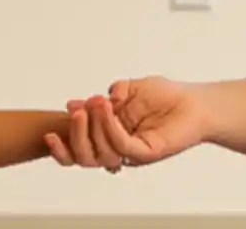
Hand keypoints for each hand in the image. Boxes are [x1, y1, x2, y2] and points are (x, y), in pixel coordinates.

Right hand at [46, 76, 209, 169]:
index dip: (62, 146)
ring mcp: (132, 152)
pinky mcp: (146, 153)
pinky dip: (111, 128)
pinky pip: (122, 146)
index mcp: (110, 135)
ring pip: (99, 154)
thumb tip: (89, 99)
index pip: (79, 150)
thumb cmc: (167, 96)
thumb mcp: (130, 88)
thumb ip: (110, 93)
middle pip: (83, 157)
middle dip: (75, 134)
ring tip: (97, 103)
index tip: (50, 132)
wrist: (195, 102)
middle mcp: (118, 147)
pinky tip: (110, 109)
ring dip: (93, 128)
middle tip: (77, 110)